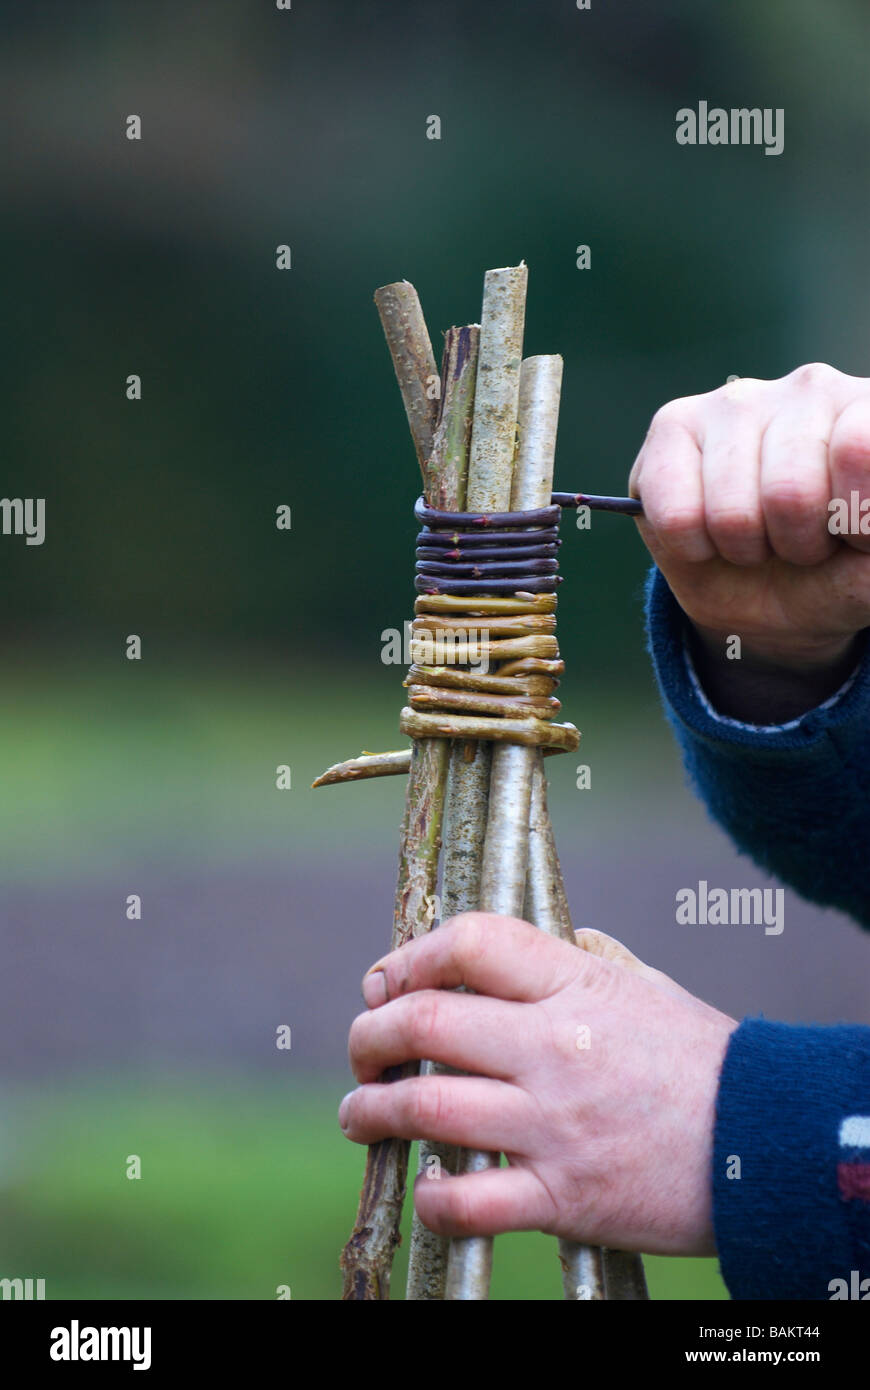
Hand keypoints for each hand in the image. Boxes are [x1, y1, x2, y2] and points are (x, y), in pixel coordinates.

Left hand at [339, 913, 736, 1255]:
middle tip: (363, 1053)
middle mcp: (553, 1048)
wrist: (765, 1141)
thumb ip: (576, 961)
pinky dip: (432, 1198)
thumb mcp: (641, 983)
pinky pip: (470, 1203)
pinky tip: (426, 1187)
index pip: (466, 944)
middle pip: (423, 1024)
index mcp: (573, 985)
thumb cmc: (699, 1056)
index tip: (384, 981)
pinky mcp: (564, 1196)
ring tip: (359, 1116)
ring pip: (427, 1110)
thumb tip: (518, 947)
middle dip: (369, 1037)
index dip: (407, 957)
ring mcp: (554, 1124)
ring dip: (372, 1114)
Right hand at [629, 364, 869, 711]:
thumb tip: (861, 519)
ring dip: (744, 549)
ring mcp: (738, 401)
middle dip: (795, 544)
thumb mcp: (865, 573)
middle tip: (801, 542)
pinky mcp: (673, 424)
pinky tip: (707, 529)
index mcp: (869, 412)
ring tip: (758, 537)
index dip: (854, 520)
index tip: (855, 538)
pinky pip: (677, 515)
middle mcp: (812, 388)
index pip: (858, 448)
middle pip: (791, 494)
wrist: (757, 593)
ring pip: (733, 512)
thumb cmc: (827, 571)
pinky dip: (693, 546)